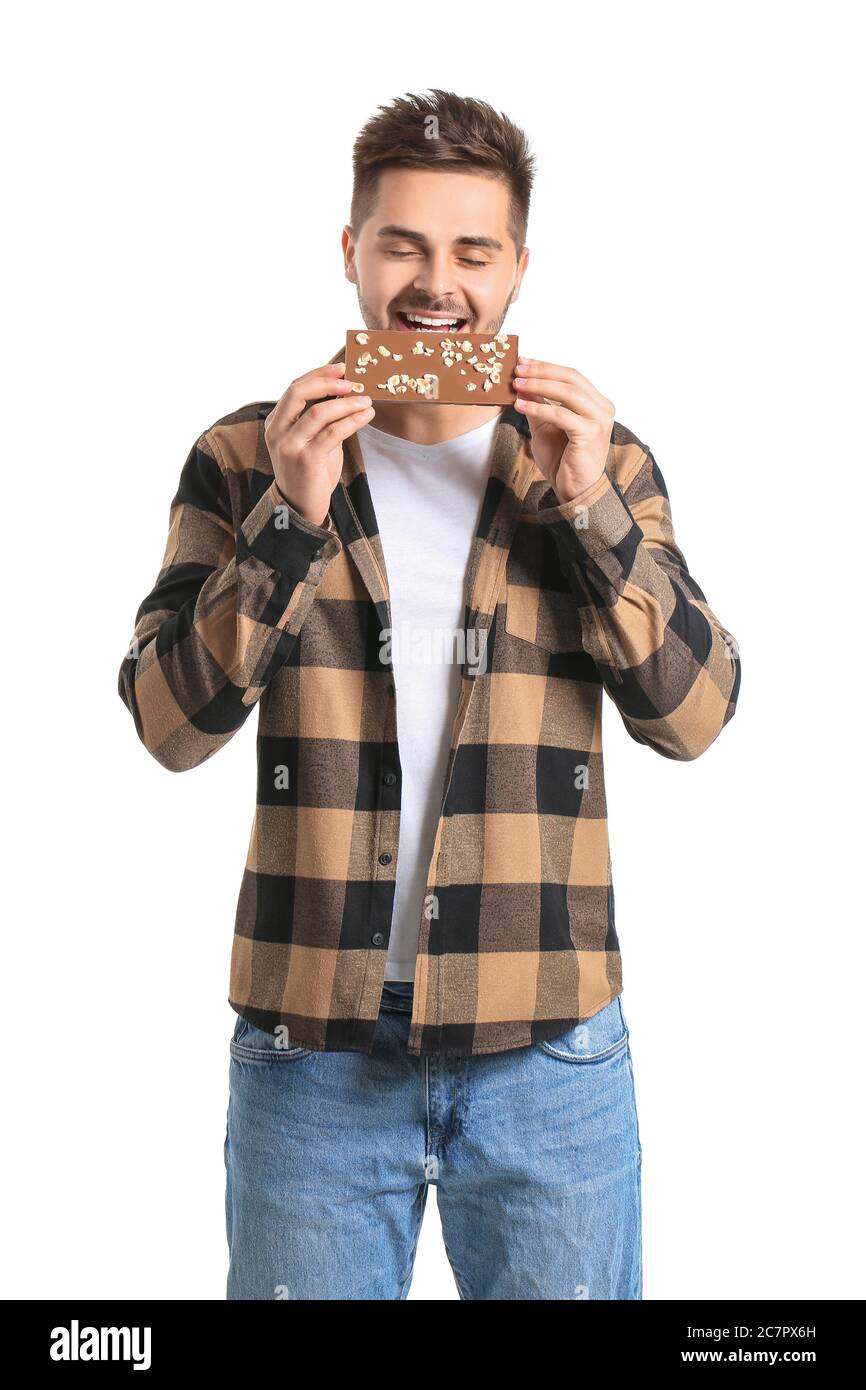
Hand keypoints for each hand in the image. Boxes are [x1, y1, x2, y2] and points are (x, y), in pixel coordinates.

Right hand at [263, 363, 374, 525]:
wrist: (301, 508)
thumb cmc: (309, 472)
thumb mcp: (312, 439)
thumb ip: (322, 418)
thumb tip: (347, 392)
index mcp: (275, 422)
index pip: (294, 388)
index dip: (318, 374)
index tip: (341, 368)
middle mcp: (277, 431)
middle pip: (298, 392)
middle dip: (328, 382)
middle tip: (353, 382)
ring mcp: (289, 446)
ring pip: (318, 413)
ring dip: (346, 403)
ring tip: (366, 400)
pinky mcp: (306, 460)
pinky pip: (332, 433)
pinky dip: (352, 421)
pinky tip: (366, 416)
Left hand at [512, 357, 614, 503]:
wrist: (574, 490)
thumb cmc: (563, 460)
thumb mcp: (545, 426)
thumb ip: (538, 404)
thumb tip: (522, 383)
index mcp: (596, 403)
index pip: (571, 376)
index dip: (546, 367)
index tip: (523, 362)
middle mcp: (602, 408)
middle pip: (571, 378)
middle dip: (542, 371)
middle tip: (518, 369)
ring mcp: (599, 421)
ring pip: (568, 393)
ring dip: (539, 385)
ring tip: (517, 384)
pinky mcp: (590, 434)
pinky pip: (561, 415)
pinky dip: (539, 408)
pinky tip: (520, 406)